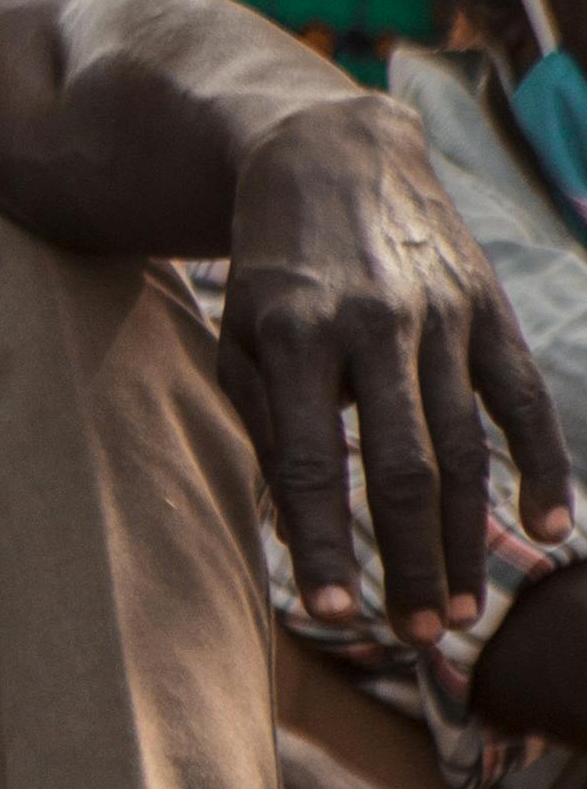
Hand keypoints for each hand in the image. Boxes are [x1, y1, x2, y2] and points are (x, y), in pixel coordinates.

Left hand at [219, 104, 576, 635]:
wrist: (331, 152)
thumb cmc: (271, 267)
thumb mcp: (238, 333)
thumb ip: (261, 421)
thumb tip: (293, 526)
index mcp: (294, 335)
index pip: (308, 462)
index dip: (320, 542)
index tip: (331, 612)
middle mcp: (372, 327)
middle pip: (399, 468)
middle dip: (408, 560)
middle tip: (417, 636)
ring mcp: (440, 316)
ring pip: (463, 447)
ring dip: (466, 537)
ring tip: (460, 611)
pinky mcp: (488, 306)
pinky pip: (523, 399)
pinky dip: (543, 465)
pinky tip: (550, 528)